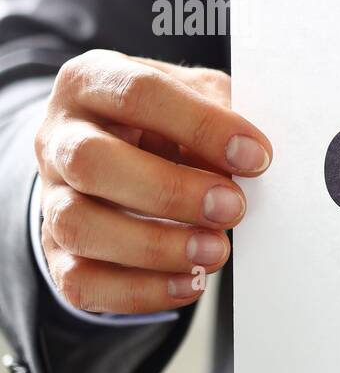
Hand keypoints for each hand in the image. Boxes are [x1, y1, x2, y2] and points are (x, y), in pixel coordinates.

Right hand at [33, 49, 272, 313]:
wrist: (126, 153)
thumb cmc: (171, 121)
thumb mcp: (199, 97)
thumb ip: (222, 115)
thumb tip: (251, 158)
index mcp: (94, 82)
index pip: (139, 93)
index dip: (201, 126)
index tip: (256, 156)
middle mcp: (60, 137)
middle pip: (91, 162)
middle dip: (170, 191)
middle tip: (232, 208)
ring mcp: (51, 196)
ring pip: (79, 225)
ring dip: (155, 245)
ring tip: (216, 251)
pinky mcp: (57, 250)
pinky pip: (82, 281)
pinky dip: (140, 290)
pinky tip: (190, 283)